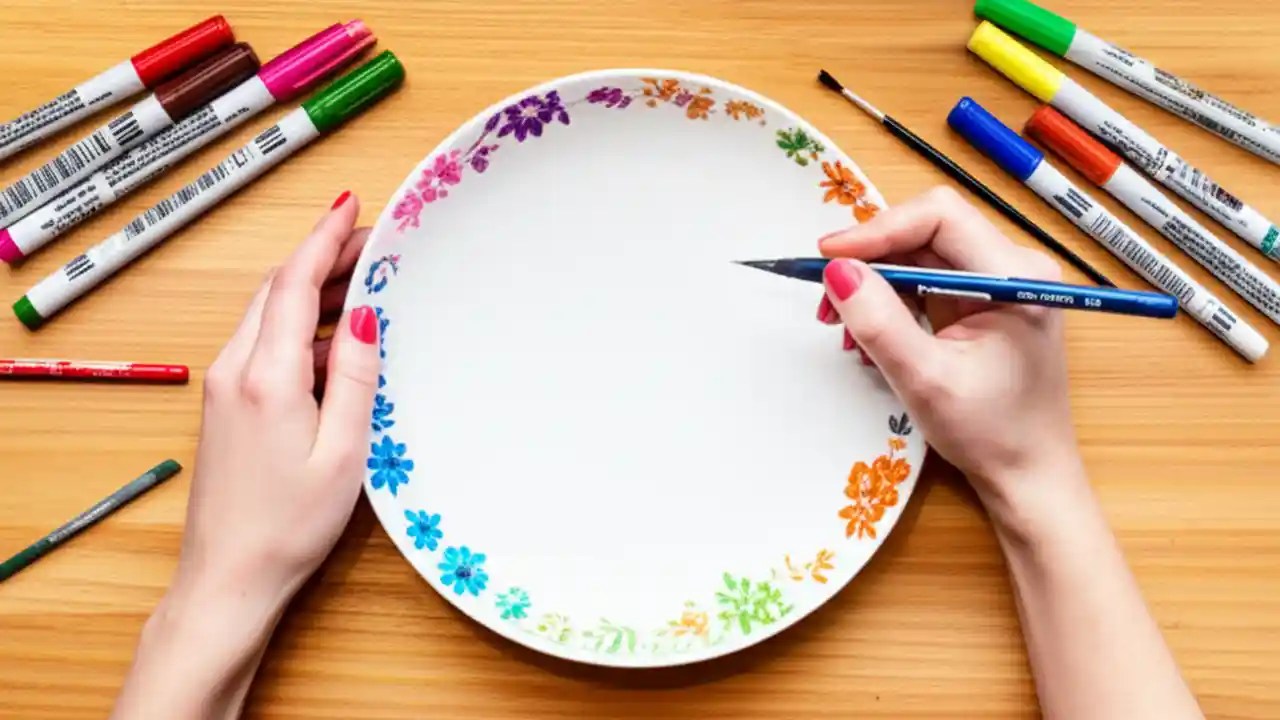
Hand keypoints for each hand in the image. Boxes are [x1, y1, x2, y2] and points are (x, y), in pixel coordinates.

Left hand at [173, 192, 379, 616]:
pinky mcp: (226, 407)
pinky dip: (298, 328)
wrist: (228, 577)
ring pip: (268, 316)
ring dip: (310, 292)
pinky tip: (333, 345)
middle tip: (370, 242)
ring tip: (361, 285)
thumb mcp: (343, 451)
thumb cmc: (288, 526)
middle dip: (321, 257)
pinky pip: (263, 346)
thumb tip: (363, 317)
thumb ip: (353, 377)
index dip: (323, 237)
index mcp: (265, 376)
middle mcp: (235, 371)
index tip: (350, 204)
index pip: (292, 283)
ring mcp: (224, 388)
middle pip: (276, 290)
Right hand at [816, 187, 1082, 512]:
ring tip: (844, 325)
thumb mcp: (926, 380)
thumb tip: (838, 271)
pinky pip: (926, 280)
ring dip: (875, 284)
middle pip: (926, 232)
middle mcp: (1013, 267)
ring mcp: (999, 282)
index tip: (829, 257)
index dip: (878, 230)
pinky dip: (891, 301)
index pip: (939, 218)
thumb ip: (880, 322)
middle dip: (870, 261)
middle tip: (827, 298)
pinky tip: (870, 335)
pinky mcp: (983, 301)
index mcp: (1016, 277)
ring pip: (920, 255)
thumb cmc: (993, 434)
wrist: (1029, 476)